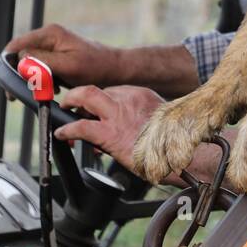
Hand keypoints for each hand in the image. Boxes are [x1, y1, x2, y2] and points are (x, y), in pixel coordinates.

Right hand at [2, 23, 121, 87]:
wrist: (115, 69)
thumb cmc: (95, 67)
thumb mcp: (68, 66)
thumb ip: (42, 62)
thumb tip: (20, 60)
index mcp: (50, 34)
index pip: (17, 45)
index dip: (4, 62)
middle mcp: (49, 37)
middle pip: (20, 54)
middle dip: (15, 74)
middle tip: (11, 95)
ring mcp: (53, 46)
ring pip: (29, 62)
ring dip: (28, 78)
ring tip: (30, 93)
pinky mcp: (58, 56)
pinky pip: (40, 66)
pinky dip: (39, 78)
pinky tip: (47, 89)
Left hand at [60, 86, 236, 185]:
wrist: (183, 155)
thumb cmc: (172, 145)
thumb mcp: (156, 123)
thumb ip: (138, 120)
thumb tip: (120, 133)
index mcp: (142, 94)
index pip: (113, 90)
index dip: (99, 100)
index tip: (93, 108)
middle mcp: (130, 98)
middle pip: (98, 90)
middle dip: (82, 98)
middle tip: (72, 106)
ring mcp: (119, 113)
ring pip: (86, 96)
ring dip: (71, 101)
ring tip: (64, 110)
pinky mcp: (110, 132)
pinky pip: (81, 126)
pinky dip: (67, 129)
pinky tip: (62, 135)